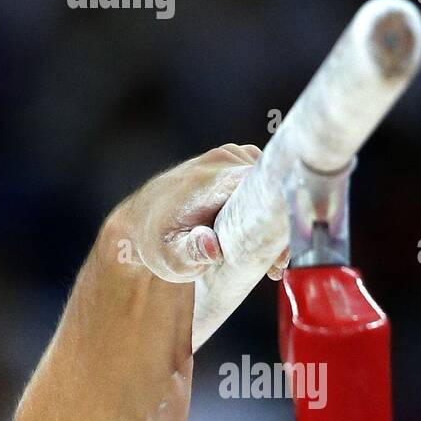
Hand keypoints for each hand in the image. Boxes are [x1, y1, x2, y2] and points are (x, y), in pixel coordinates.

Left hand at [119, 144, 288, 282]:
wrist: (139, 222)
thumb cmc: (155, 244)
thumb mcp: (168, 258)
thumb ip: (190, 254)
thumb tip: (210, 246)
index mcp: (211, 181)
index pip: (264, 190)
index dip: (279, 222)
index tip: (281, 254)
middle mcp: (223, 159)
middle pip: (270, 189)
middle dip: (278, 227)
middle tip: (275, 265)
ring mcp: (230, 154)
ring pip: (268, 186)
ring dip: (272, 219)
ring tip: (266, 257)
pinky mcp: (235, 158)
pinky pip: (262, 181)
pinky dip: (263, 206)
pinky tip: (256, 237)